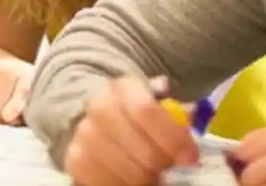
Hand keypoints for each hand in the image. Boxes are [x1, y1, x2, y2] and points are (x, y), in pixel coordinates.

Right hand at [63, 76, 198, 185]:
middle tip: (174, 171)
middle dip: (165, 166)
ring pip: (129, 173)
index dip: (174, 138)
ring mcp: (84, 136)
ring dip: (147, 179)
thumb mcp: (156, 101)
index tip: (190, 157)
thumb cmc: (135, 113)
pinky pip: (107, 184)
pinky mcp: (75, 161)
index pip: (147, 112)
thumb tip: (190, 113)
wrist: (95, 119)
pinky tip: (135, 180)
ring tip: (155, 175)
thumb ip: (174, 109)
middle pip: (144, 151)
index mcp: (122, 89)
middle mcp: (98, 109)